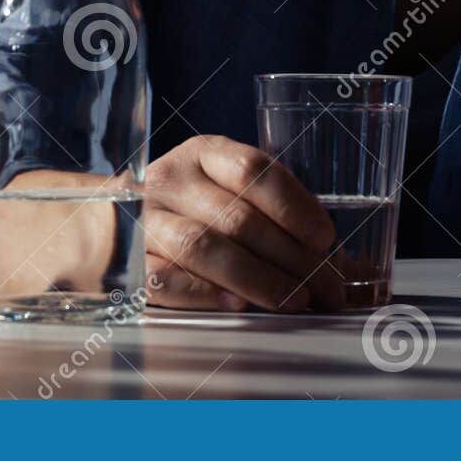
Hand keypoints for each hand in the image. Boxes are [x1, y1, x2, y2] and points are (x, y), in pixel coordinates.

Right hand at [142, 135, 342, 312]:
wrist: (107, 218)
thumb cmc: (193, 207)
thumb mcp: (230, 193)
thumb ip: (282, 221)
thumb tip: (354, 270)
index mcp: (204, 153)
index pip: (253, 169)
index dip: (293, 204)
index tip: (326, 239)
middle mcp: (171, 180)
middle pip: (237, 217)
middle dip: (291, 257)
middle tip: (327, 288)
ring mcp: (145, 221)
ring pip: (204, 248)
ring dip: (258, 279)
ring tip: (296, 301)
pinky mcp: (129, 263)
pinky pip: (167, 281)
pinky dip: (206, 295)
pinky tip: (240, 307)